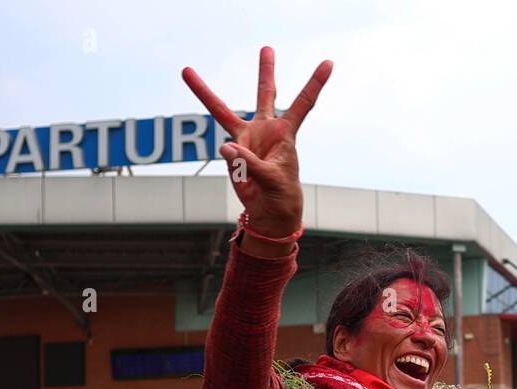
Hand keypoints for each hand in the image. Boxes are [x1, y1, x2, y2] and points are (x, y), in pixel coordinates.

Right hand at [182, 47, 331, 239]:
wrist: (270, 212)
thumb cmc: (281, 193)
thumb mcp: (271, 179)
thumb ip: (249, 163)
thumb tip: (225, 146)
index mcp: (285, 133)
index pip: (303, 103)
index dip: (315, 82)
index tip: (329, 62)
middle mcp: (266, 131)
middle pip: (265, 94)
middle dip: (266, 71)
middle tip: (267, 47)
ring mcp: (247, 141)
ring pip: (224, 112)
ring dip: (206, 93)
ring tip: (187, 71)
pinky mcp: (232, 153)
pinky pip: (226, 152)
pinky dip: (230, 163)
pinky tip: (244, 179)